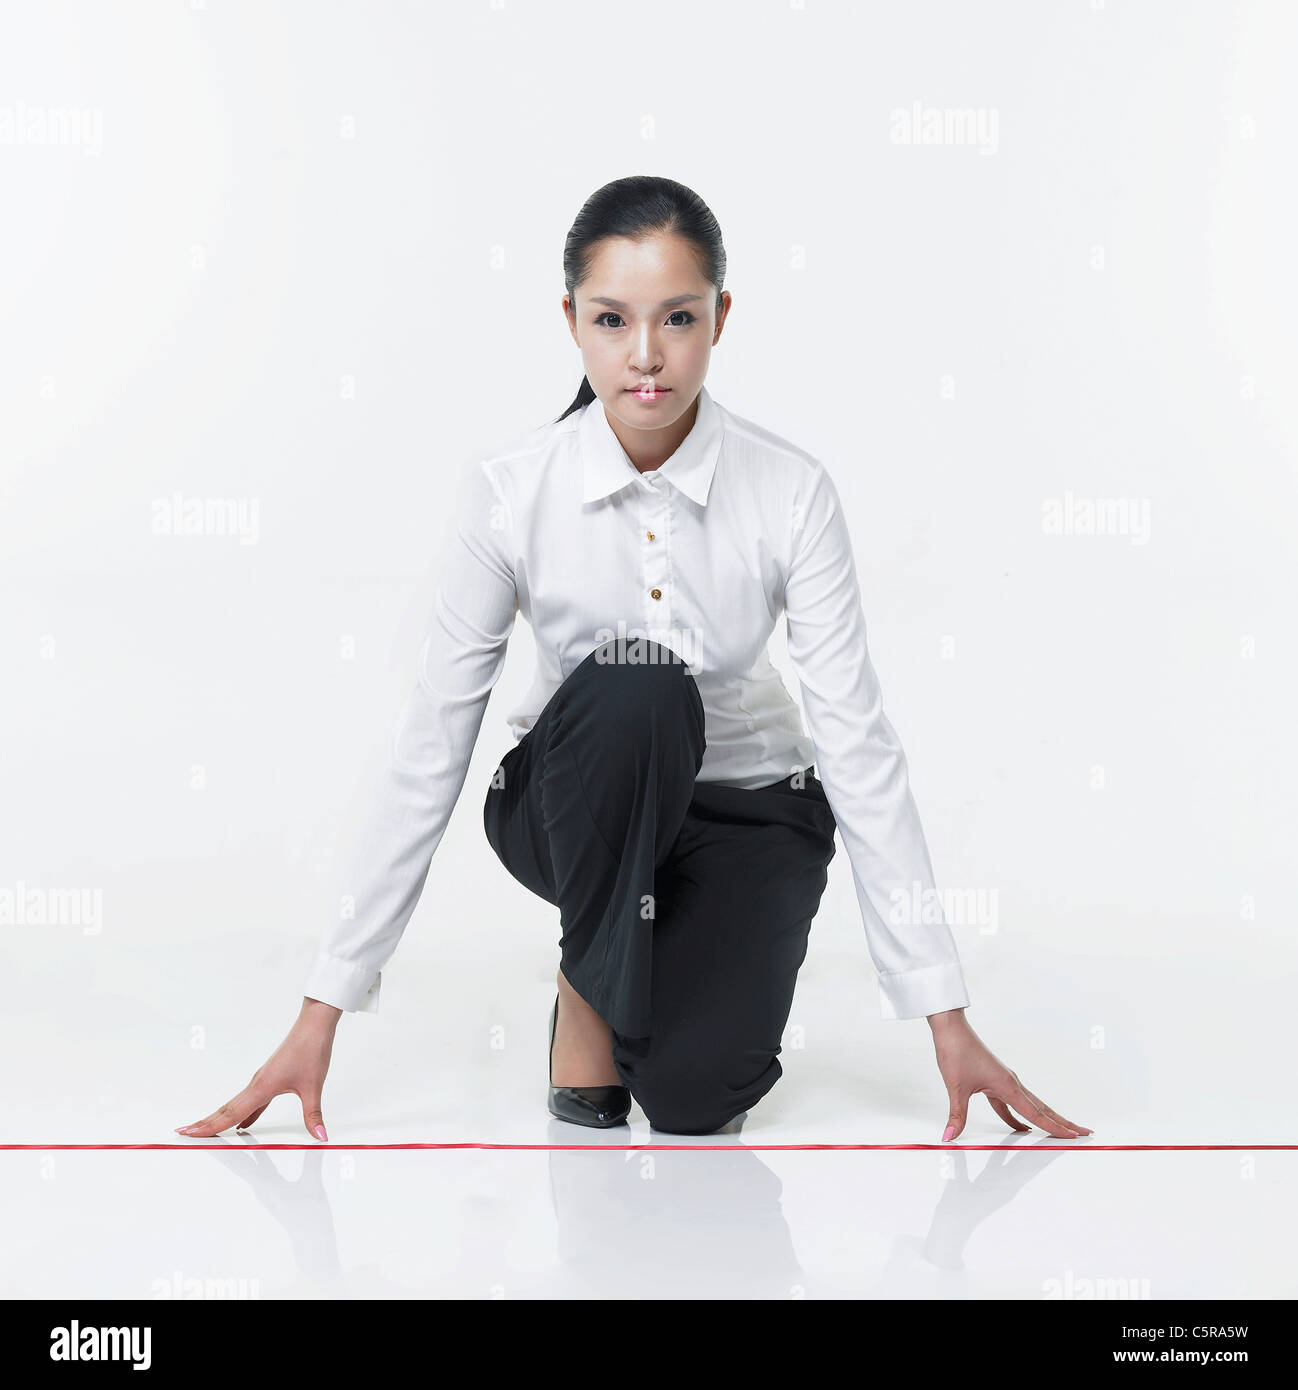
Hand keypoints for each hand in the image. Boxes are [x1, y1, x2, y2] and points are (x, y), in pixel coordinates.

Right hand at [174, 997, 342, 1140]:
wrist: (314, 1025)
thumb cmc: (311, 1049)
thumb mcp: (313, 1086)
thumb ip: (313, 1114)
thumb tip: (320, 1136)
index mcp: (262, 1087)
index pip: (231, 1114)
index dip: (209, 1126)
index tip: (188, 1134)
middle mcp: (257, 1083)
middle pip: (226, 1109)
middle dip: (205, 1123)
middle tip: (183, 1133)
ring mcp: (262, 1080)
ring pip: (236, 1104)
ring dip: (220, 1118)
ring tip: (206, 1129)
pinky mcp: (270, 1078)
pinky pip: (251, 1101)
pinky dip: (244, 1113)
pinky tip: (245, 1123)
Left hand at [927, 1009, 1092, 1141]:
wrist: (951, 1028)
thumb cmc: (956, 1051)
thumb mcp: (956, 1087)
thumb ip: (957, 1115)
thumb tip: (950, 1136)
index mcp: (1008, 1086)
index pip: (1036, 1114)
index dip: (1055, 1128)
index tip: (1075, 1136)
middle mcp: (1011, 1083)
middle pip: (1042, 1109)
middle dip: (1062, 1122)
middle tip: (1084, 1133)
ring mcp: (1005, 1081)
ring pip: (1030, 1105)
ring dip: (1044, 1119)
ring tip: (1059, 1130)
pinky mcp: (995, 1080)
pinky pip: (1012, 1103)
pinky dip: (1018, 1116)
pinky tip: (1020, 1126)